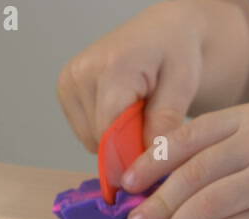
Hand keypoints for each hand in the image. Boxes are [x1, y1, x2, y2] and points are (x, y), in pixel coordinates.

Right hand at [56, 2, 204, 152]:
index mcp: (112, 68)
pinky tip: (124, 109)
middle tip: (153, 122)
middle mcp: (81, 73)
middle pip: (100, 139)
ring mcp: (69, 81)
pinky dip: (107, 130)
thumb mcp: (183, 84)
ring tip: (139, 110)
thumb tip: (150, 156)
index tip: (156, 154)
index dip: (133, 152)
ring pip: (91, 140)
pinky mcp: (65, 89)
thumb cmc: (175, 53)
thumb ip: (166, 120)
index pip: (110, 132)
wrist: (162, 31)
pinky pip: (86, 132)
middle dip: (129, 143)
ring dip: (117, 137)